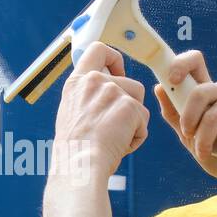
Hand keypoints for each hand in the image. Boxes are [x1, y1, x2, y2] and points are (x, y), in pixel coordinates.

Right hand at [52, 41, 148, 181]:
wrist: (78, 166)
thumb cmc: (75, 150)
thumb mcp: (72, 113)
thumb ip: (88, 97)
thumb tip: (108, 92)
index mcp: (77, 82)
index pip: (98, 50)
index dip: (114, 59)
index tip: (117, 73)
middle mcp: (94, 81)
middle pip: (130, 83)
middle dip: (129, 105)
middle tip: (112, 128)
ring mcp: (112, 92)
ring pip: (139, 102)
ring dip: (133, 121)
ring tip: (113, 138)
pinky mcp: (129, 106)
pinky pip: (143, 122)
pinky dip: (135, 138)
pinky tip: (119, 146)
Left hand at [156, 50, 216, 192]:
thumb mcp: (188, 135)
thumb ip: (175, 114)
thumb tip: (159, 87)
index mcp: (206, 91)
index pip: (195, 62)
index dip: (180, 65)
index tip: (171, 80)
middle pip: (199, 91)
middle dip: (189, 120)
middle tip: (190, 137)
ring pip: (211, 117)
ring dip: (206, 143)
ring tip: (211, 151)